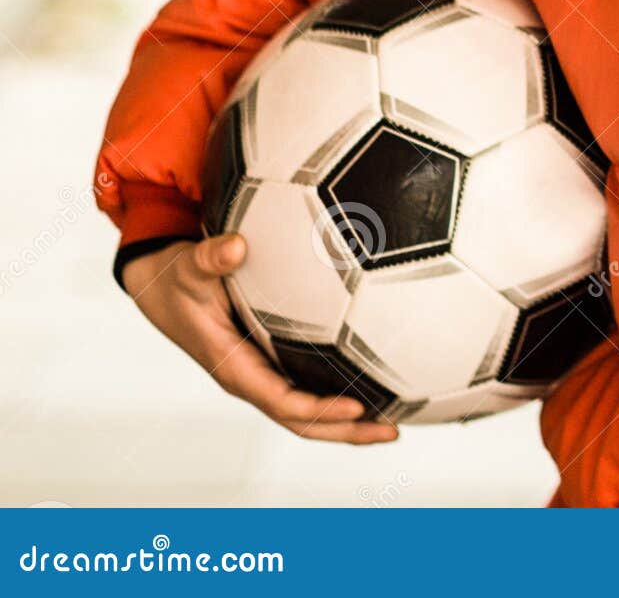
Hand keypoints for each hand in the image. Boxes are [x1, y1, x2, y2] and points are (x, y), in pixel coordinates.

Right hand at [123, 233, 399, 444]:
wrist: (163, 286)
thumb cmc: (178, 279)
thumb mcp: (189, 267)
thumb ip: (211, 258)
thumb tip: (236, 246)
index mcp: (234, 366)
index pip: (281, 399)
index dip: (318, 407)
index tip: (357, 405)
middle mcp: (252, 377)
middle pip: (303, 419)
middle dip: (346, 429)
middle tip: (393, 430)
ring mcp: (264, 372)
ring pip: (309, 409)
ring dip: (349, 420)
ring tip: (397, 419)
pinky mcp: (274, 359)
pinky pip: (309, 386)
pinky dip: (340, 393)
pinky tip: (376, 384)